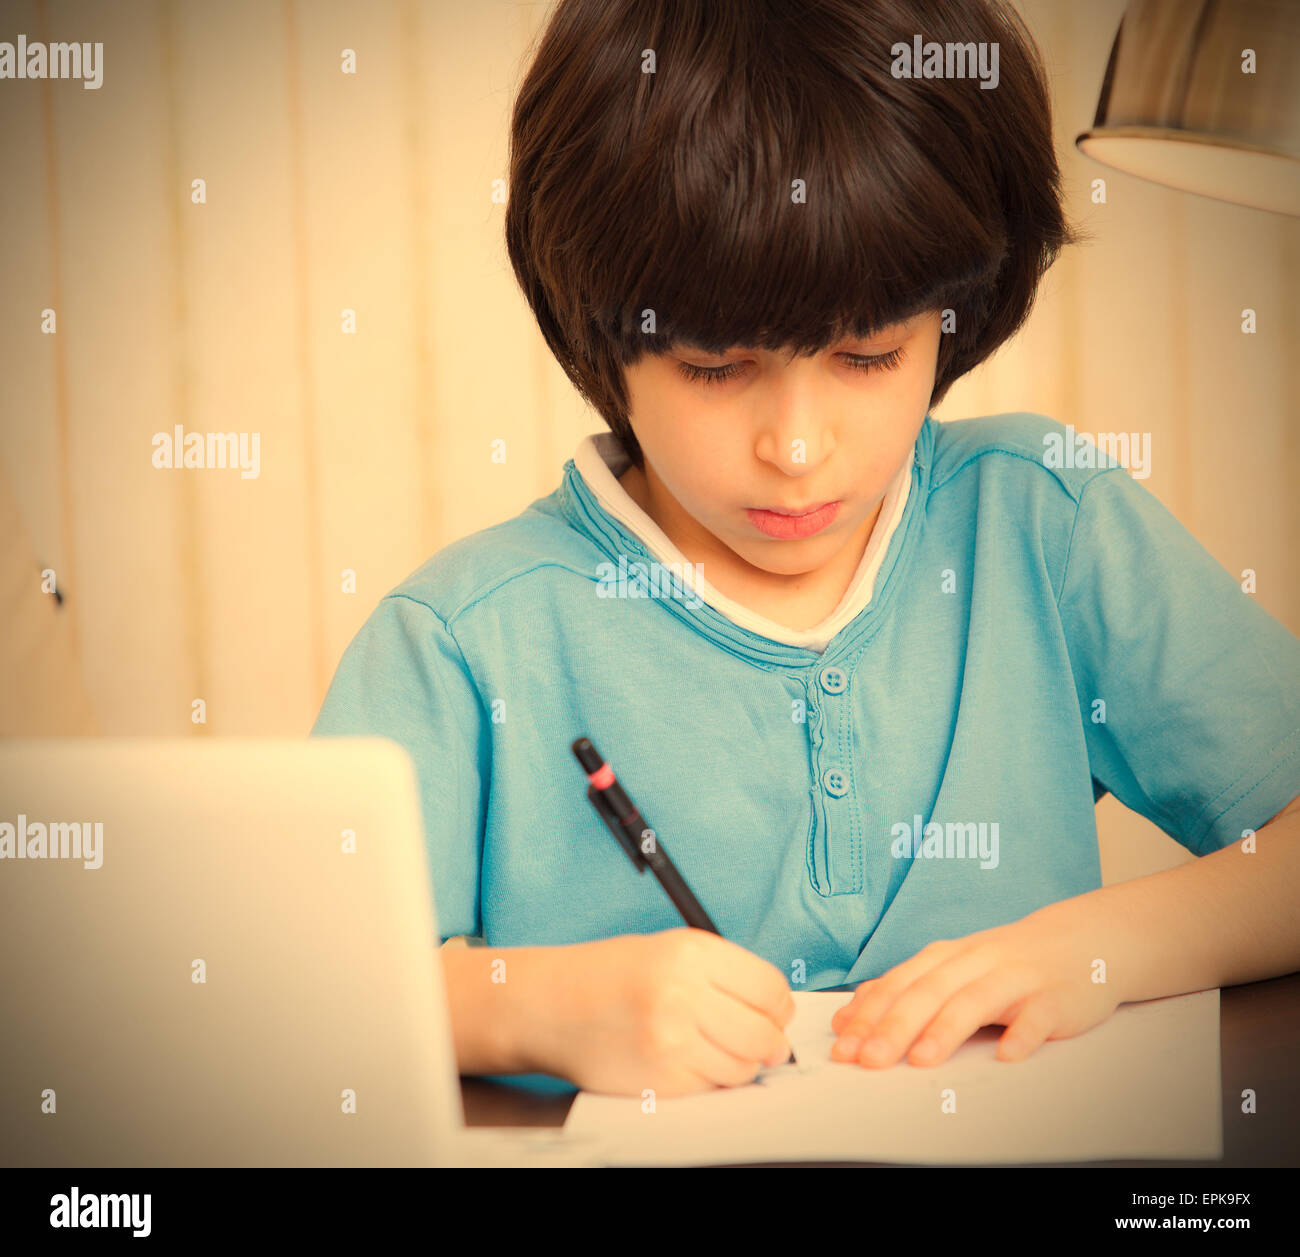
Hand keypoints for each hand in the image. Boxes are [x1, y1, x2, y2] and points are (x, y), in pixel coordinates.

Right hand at [538, 928, 795, 1097]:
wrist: (552, 1004)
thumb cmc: (612, 975)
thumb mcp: (670, 950)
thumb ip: (724, 974)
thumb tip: (776, 1012)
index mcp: (691, 953)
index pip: (771, 988)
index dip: (778, 1006)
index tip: (773, 1013)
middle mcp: (683, 994)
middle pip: (764, 1034)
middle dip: (769, 1041)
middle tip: (759, 1040)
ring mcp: (671, 1041)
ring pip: (743, 1067)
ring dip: (739, 1064)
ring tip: (712, 1048)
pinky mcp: (660, 1080)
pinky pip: (711, 1088)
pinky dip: (708, 1080)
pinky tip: (685, 1060)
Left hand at [829, 901, 1122, 1067]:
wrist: (1078, 939)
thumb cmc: (1003, 962)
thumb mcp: (949, 969)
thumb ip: (901, 992)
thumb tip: (847, 1019)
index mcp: (944, 958)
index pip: (898, 986)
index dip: (868, 1016)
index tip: (843, 1048)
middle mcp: (975, 962)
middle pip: (928, 993)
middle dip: (895, 1027)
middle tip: (869, 1060)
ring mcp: (1015, 978)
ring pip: (975, 1001)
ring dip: (946, 1030)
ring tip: (921, 1060)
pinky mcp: (1054, 998)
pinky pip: (1037, 1016)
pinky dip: (1022, 1034)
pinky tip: (1006, 1055)